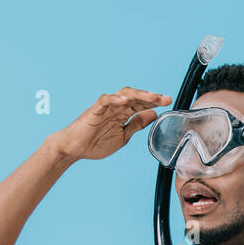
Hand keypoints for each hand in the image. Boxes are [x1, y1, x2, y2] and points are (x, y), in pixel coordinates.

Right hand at [50, 86, 171, 161]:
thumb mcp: (123, 136)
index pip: (142, 104)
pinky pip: (105, 100)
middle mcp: (116, 107)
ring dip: (138, 95)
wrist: (74, 149)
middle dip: (151, 97)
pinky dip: (114, 99)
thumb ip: (136, 124)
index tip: (169, 101)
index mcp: (123, 114)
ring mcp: (105, 108)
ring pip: (123, 95)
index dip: (155, 102)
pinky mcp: (94, 111)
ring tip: (152, 97)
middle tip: (166, 98)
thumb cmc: (96, 142)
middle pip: (136, 97)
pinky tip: (125, 100)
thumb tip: (154, 114)